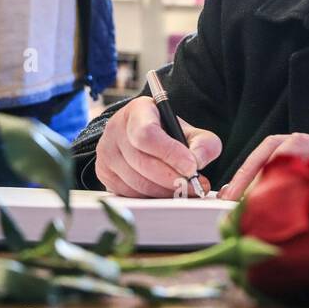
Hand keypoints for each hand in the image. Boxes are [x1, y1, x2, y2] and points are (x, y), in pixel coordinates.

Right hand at [94, 96, 222, 197]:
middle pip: (142, 162)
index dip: (171, 154)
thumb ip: (203, 144)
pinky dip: (151, 196)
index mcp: (137, 111)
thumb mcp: (190, 132)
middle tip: (195, 186)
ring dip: (164, 191)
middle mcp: (115, 129)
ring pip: (136, 182)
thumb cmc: (168, 134)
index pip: (148, 134)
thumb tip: (198, 162)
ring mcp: (106, 152)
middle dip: (172, 178)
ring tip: (185, 189)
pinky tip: (165, 191)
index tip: (192, 168)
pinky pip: (129, 192)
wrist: (142, 138)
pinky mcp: (104, 173)